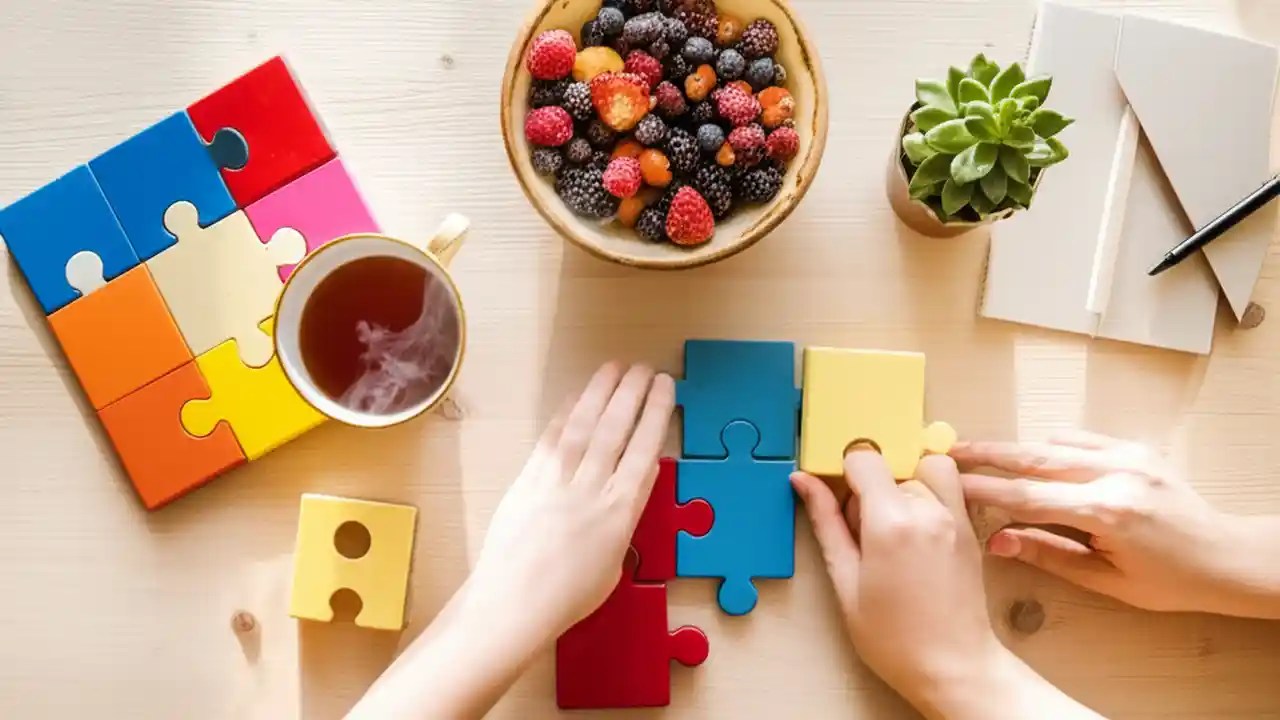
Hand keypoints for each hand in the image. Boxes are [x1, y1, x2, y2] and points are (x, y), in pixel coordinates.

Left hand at [466, 361, 674, 636]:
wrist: (514, 602)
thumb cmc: (568, 595)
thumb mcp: (614, 562)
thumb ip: (626, 516)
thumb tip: (637, 479)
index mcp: (621, 510)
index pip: (646, 448)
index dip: (657, 413)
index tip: (666, 387)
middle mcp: (592, 487)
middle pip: (617, 427)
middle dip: (633, 393)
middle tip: (645, 368)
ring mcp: (558, 479)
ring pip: (585, 424)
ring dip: (601, 392)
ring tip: (615, 367)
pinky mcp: (529, 478)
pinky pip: (552, 437)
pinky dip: (566, 413)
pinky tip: (577, 396)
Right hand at [794, 451, 1105, 719]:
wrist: (955, 667)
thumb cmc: (897, 638)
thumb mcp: (845, 581)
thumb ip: (826, 522)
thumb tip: (804, 482)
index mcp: (891, 523)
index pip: (863, 458)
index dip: (843, 472)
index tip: (836, 496)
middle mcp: (928, 510)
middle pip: (891, 464)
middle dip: (872, 487)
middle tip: (864, 531)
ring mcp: (955, 516)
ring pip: (922, 467)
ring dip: (903, 485)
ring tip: (892, 528)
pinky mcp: (969, 526)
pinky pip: (947, 485)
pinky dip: (927, 494)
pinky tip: (913, 536)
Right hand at [954, 431, 1279, 618]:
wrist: (1225, 558)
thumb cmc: (1169, 581)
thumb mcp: (1106, 580)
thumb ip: (1049, 555)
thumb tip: (997, 540)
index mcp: (1107, 512)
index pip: (1028, 497)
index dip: (983, 489)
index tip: (949, 484)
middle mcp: (1115, 474)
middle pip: (1034, 457)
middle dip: (987, 453)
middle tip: (949, 449)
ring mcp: (1127, 456)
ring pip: (1054, 444)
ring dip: (1016, 448)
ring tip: (979, 452)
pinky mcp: (1135, 448)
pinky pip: (1080, 439)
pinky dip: (1052, 446)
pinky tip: (1035, 457)